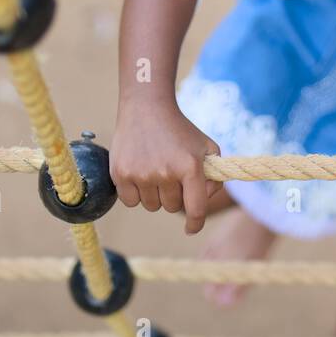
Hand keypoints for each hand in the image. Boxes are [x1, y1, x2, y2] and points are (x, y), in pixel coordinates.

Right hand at [111, 95, 221, 234]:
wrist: (147, 107)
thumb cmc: (180, 130)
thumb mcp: (207, 146)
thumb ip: (214, 176)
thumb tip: (204, 200)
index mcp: (190, 166)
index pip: (196, 209)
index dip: (195, 224)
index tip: (191, 228)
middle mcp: (166, 172)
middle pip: (173, 207)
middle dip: (174, 195)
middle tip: (170, 173)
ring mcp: (141, 174)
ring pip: (151, 206)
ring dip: (155, 194)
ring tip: (154, 169)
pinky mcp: (121, 173)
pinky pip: (131, 201)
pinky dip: (135, 193)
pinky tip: (139, 173)